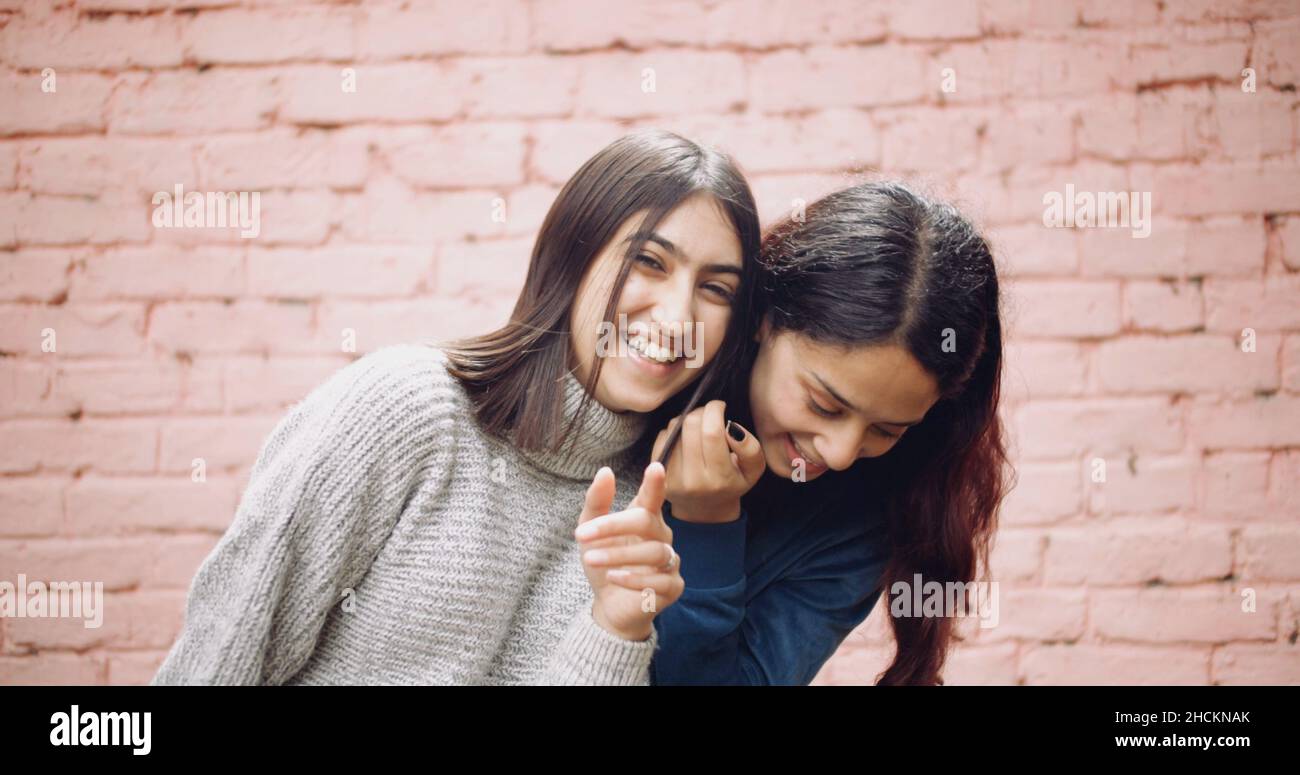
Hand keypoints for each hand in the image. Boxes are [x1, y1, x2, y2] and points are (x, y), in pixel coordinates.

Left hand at [573, 462, 683, 640]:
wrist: (609, 604)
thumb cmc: (603, 562)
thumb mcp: (590, 532)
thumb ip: (597, 502)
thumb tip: (605, 471)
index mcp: (645, 519)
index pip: (652, 498)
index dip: (655, 484)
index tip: (655, 468)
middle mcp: (662, 537)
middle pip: (647, 522)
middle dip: (613, 526)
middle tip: (581, 535)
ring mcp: (670, 562)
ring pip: (654, 552)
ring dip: (618, 555)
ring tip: (590, 559)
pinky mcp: (673, 587)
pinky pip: (660, 580)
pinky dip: (633, 578)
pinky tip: (613, 578)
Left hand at [650, 399, 764, 522]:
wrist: (704, 509)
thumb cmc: (732, 482)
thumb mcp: (753, 470)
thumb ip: (750, 448)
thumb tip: (731, 427)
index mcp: (720, 480)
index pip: (712, 433)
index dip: (714, 410)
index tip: (720, 406)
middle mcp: (693, 481)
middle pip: (691, 426)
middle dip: (701, 411)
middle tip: (710, 413)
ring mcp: (672, 478)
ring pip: (675, 428)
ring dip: (688, 419)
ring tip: (699, 426)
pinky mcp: (659, 473)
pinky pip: (663, 436)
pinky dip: (675, 429)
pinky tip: (686, 436)